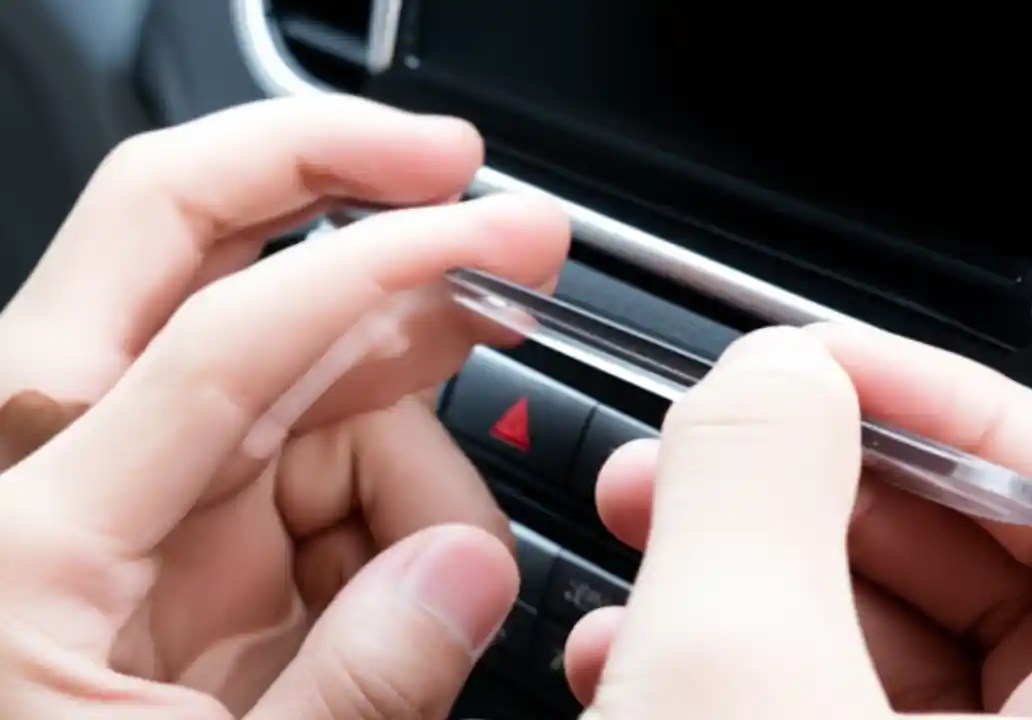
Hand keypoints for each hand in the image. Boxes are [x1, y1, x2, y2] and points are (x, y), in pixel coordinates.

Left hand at [0, 96, 569, 717]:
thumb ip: (352, 690)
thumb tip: (467, 573)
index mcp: (28, 541)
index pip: (219, 341)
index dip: (367, 268)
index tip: (482, 237)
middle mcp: (64, 472)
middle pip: (174, 234)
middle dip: (324, 174)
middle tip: (454, 175)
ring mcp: (127, 490)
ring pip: (285, 357)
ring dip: (399, 371)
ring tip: (471, 480)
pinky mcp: (180, 526)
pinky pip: (311, 451)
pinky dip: (391, 481)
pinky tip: (429, 561)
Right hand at [563, 326, 1031, 718]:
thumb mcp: (741, 675)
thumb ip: (764, 484)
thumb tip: (775, 374)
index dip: (962, 411)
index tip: (826, 371)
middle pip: (984, 569)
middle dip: (812, 487)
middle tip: (705, 448)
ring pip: (882, 645)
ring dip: (746, 572)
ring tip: (639, 542)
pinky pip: (825, 712)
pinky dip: (732, 666)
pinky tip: (635, 655)